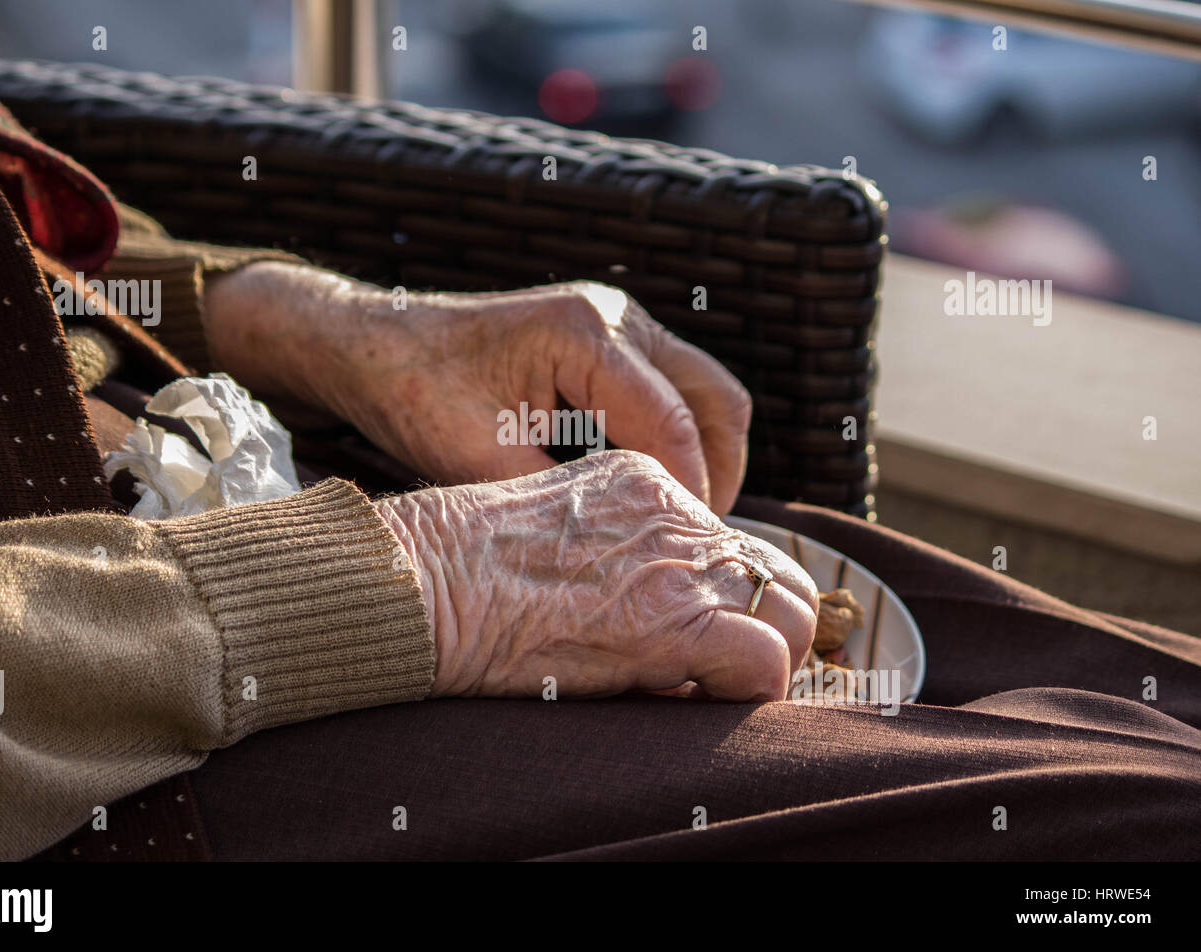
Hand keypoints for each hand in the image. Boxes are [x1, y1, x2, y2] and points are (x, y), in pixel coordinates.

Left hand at [203, 264, 751, 513]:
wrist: (371, 346)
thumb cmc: (412, 391)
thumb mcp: (476, 459)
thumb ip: (555, 502)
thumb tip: (622, 552)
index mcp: (586, 335)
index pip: (673, 427)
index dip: (688, 498)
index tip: (686, 559)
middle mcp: (616, 317)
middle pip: (718, 401)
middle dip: (719, 476)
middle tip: (696, 545)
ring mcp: (619, 323)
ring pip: (704, 395)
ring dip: (705, 458)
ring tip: (679, 526)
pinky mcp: (610, 341)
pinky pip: (673, 393)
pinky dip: (678, 442)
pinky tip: (651, 494)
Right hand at [373, 450, 817, 701]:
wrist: (424, 579)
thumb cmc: (460, 562)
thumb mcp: (552, 520)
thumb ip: (617, 542)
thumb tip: (652, 600)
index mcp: (646, 481)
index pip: (732, 541)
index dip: (728, 598)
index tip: (700, 636)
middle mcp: (676, 511)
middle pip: (777, 571)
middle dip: (767, 627)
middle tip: (724, 669)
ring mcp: (678, 564)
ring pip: (791, 614)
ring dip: (765, 659)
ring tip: (712, 687)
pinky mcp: (673, 621)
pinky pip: (766, 662)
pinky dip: (750, 693)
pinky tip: (700, 699)